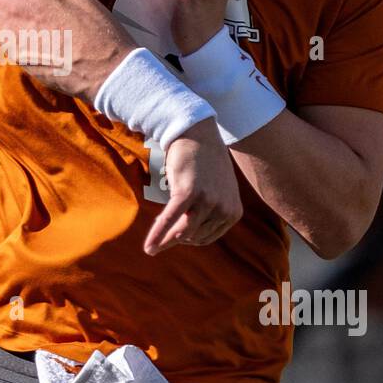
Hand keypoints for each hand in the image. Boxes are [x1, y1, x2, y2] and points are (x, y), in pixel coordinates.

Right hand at [143, 117, 242, 254]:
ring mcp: (207, 200)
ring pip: (182, 232)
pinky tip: (149, 247)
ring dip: (165, 241)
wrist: (198, 134)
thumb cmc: (205, 163)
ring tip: (152, 247)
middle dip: (176, 237)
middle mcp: (223, 208)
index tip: (175, 235)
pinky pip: (170, 219)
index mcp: (233, 212)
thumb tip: (188, 237)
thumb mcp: (218, 190)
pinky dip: (158, 234)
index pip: (206, 237)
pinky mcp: (188, 192)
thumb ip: (212, 212)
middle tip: (161, 234)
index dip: (189, 238)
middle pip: (194, 236)